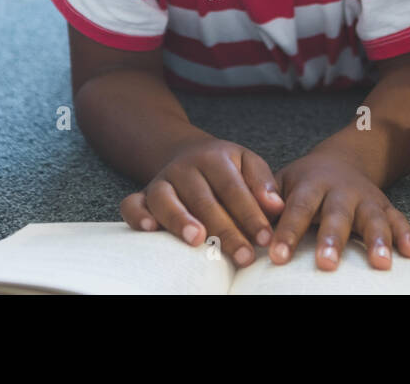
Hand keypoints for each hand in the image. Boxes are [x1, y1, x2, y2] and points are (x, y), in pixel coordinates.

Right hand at [120, 135, 284, 266]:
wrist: (189, 154)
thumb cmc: (227, 168)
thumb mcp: (249, 163)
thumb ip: (263, 184)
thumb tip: (277, 208)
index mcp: (214, 157)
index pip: (234, 188)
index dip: (250, 214)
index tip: (266, 238)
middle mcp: (184, 167)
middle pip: (204, 199)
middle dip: (225, 230)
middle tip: (244, 255)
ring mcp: (161, 180)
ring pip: (166, 199)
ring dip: (180, 220)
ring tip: (198, 240)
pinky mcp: (143, 194)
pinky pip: (132, 204)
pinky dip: (138, 216)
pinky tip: (150, 230)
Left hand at [267, 149, 409, 270]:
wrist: (342, 160)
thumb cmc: (305, 181)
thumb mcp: (282, 182)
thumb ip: (266, 202)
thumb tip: (250, 227)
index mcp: (311, 183)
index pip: (298, 208)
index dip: (288, 232)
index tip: (277, 256)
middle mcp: (341, 189)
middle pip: (337, 214)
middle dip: (332, 239)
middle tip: (326, 264)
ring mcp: (365, 198)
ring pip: (372, 218)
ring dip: (377, 240)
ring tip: (380, 263)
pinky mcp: (384, 206)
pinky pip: (398, 219)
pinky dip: (406, 235)